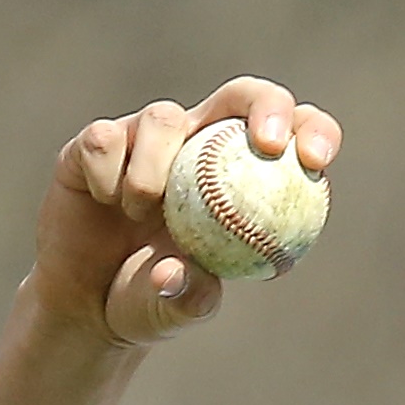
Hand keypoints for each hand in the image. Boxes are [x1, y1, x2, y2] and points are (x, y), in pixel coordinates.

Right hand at [27, 76, 342, 348]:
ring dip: (154, 167)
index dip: (314, 131)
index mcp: (241, 175)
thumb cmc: (153, 300)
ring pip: (163, 118)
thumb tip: (184, 274)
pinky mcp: (97, 143)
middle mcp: (198, 143)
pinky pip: (105, 139)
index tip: (316, 161)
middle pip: (243, 95)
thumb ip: (189, 297)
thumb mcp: (177, 309)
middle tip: (268, 144)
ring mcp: (147, 138)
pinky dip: (107, 174)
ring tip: (141, 210)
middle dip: (265, 105)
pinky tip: (107, 201)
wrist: (88, 302)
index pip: (293, 134)